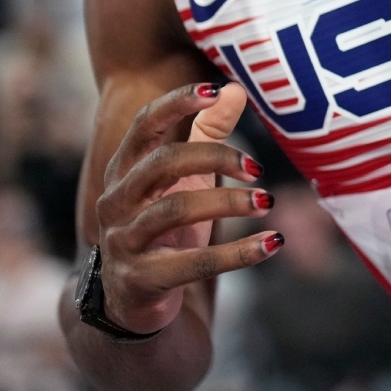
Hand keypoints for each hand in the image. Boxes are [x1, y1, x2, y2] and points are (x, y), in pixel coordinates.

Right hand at [92, 82, 277, 335]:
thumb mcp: (184, 181)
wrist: (133, 301)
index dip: (176, 104)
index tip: (213, 90)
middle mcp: (117, 202)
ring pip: (176, 210)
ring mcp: (124, 242)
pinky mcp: (141, 280)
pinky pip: (194, 264)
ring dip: (229, 203)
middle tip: (257, 167)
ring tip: (267, 201)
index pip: (145, 125)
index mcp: (125, 170)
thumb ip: (206, 134)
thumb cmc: (164, 228)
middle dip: (215, 157)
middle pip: (163, 163)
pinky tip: (273, 243)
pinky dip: (239, 253)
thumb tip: (235, 89)